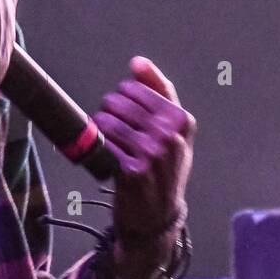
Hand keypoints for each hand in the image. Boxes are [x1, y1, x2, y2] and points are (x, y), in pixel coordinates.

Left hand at [92, 56, 195, 278]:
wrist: (157, 216)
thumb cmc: (163, 166)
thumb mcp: (172, 130)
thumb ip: (158, 91)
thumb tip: (137, 62)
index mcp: (181, 119)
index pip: (133, 87)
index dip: (121, 98)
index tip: (124, 114)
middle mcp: (170, 134)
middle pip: (117, 101)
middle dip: (108, 111)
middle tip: (112, 129)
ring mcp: (153, 154)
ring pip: (107, 120)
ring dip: (100, 129)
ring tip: (107, 142)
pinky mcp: (133, 171)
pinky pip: (103, 145)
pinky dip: (99, 150)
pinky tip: (106, 159)